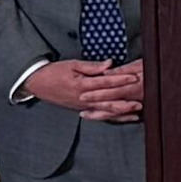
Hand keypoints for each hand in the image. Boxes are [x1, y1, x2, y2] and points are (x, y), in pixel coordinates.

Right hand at [30, 59, 146, 122]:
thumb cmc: (55, 72)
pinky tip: (127, 117)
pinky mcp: (83, 110)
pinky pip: (101, 116)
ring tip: (138, 109)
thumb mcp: (72, 64)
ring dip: (123, 111)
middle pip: (109, 100)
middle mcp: (84, 98)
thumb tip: (109, 64)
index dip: (121, 79)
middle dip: (126, 99)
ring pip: (107, 111)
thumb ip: (92, 66)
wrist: (38, 84)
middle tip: (142, 98)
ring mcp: (84, 106)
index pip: (105, 82)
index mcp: (82, 84)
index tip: (134, 76)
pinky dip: (115, 117)